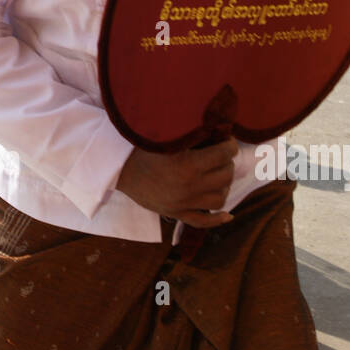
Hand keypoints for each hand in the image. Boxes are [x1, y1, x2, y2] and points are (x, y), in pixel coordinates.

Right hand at [116, 139, 237, 227]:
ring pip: (219, 199)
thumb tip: (214, 127)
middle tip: (222, 156)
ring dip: (224, 186)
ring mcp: (184, 203)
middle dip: (228, 163)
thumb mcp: (167, 138)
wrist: (120, 169)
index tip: (227, 141)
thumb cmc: (141, 148)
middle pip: (225, 176)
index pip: (223, 155)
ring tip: (220, 176)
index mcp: (188, 165)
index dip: (229, 146)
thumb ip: (190, 134)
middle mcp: (190, 186)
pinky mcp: (176, 213)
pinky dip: (217, 220)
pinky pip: (202, 222)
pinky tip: (228, 216)